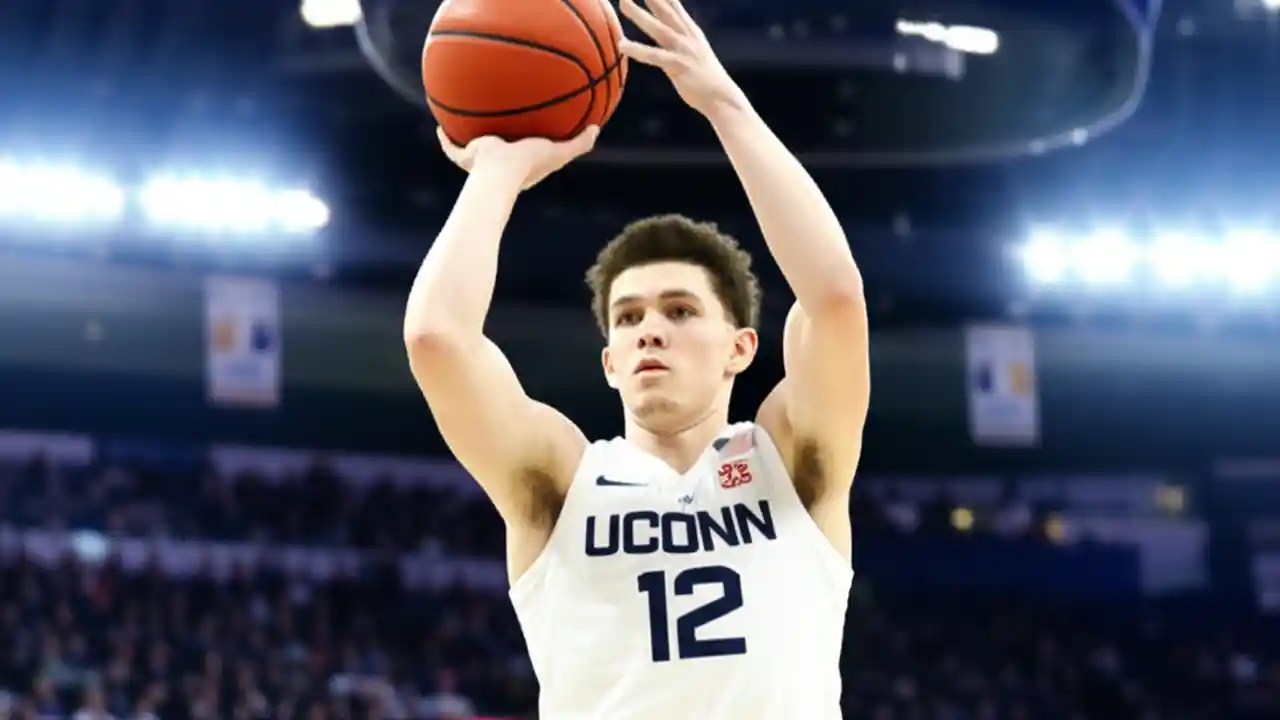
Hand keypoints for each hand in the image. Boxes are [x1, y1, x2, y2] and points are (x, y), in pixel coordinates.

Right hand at [437, 125, 599, 190]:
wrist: (500, 170)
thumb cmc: (530, 163)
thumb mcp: (559, 152)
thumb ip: (579, 144)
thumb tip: (596, 128)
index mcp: (521, 165)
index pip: (525, 154)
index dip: (528, 145)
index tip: (530, 133)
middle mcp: (499, 164)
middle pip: (498, 149)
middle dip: (498, 139)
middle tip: (497, 124)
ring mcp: (481, 162)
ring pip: (472, 149)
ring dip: (469, 138)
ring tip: (466, 121)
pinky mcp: (465, 156)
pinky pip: (451, 147)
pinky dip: (444, 139)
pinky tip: (440, 124)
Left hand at [619, 0, 745, 119]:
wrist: (722, 96)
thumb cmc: (704, 75)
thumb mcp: (693, 49)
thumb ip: (678, 36)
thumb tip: (662, 28)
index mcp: (690, 29)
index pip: (673, 4)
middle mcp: (687, 35)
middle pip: (665, 9)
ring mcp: (684, 50)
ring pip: (658, 28)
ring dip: (639, 15)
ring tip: (622, 4)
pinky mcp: (679, 66)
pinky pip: (655, 56)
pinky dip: (638, 50)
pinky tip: (622, 45)